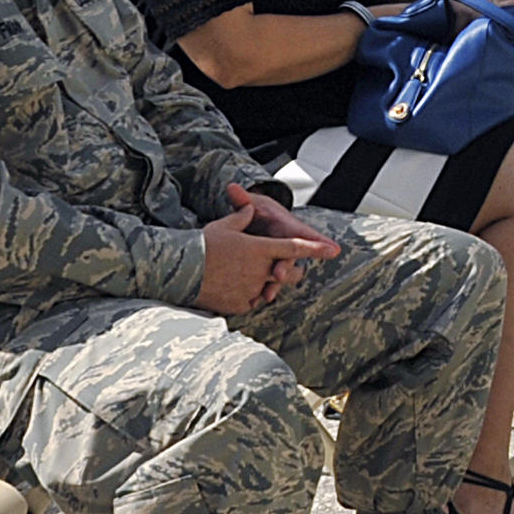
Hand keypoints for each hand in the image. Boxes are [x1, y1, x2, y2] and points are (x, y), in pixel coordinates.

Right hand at [196, 201, 339, 316]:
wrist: (180, 270)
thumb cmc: (202, 244)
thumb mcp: (223, 225)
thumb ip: (242, 217)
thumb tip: (251, 208)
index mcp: (260, 248)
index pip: (294, 248)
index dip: (316, 250)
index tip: (333, 251)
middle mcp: (260, 270)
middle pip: (288, 275)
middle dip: (290, 273)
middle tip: (286, 270)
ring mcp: (251, 290)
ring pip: (268, 290)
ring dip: (264, 285)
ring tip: (247, 278)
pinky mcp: (240, 305)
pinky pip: (251, 302)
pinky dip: (248, 296)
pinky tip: (235, 289)